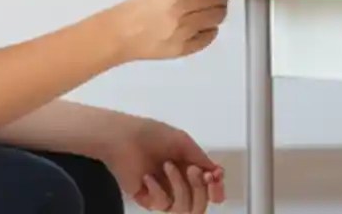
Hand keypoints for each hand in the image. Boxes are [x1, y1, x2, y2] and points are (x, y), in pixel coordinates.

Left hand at [101, 116, 225, 212]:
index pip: (208, 188)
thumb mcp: (183, 142)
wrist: (123, 139)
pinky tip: (147, 175)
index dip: (215, 188)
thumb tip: (218, 172)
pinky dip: (157, 189)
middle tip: (193, 171)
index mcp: (187, 167)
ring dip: (179, 186)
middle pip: (200, 202)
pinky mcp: (148, 199)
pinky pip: (162, 204)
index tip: (215, 179)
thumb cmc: (150, 135)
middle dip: (200, 188)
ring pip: (184, 207)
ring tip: (167, 165)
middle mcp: (177, 182)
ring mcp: (163, 192)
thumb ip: (201, 159)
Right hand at [110, 0, 231, 61]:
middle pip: (217, 5)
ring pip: (215, 21)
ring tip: (204, 10)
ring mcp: (182, 33)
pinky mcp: (182, 49)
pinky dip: (209, 31)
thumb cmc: (143, 5)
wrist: (124, 32)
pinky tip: (200, 25)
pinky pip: (208, 39)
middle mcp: (180, 12)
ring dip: (215, 14)